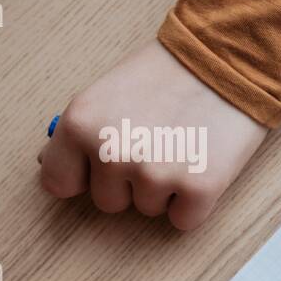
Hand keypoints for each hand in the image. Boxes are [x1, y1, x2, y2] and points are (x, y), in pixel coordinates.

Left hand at [39, 40, 267, 229]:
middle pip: (109, 201)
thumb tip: (51, 166)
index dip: (85, 175)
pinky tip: (203, 165)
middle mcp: (112, 153)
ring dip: (166, 188)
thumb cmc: (169, 74)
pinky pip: (184, 220)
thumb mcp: (107, 93)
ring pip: (149, 209)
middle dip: (131, 182)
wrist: (229, 60)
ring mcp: (155, 175)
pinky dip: (195, 202)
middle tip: (158, 143)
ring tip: (184, 147)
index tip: (103, 164)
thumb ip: (80, 132)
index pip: (59, 182)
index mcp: (80, 125)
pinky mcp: (198, 189)